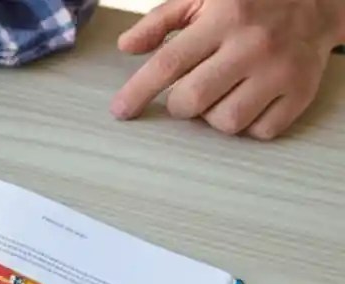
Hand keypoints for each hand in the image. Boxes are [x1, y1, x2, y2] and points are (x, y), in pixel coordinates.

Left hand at [112, 0, 344, 138]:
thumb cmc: (250, 1)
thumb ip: (160, 20)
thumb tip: (126, 46)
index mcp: (225, 18)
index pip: (168, 64)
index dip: (138, 92)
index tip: (121, 110)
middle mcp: (254, 45)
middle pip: (193, 100)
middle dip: (180, 104)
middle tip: (188, 91)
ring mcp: (281, 70)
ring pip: (226, 122)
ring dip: (213, 115)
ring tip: (222, 92)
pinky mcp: (302, 91)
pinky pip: (260, 131)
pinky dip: (248, 124)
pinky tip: (249, 100)